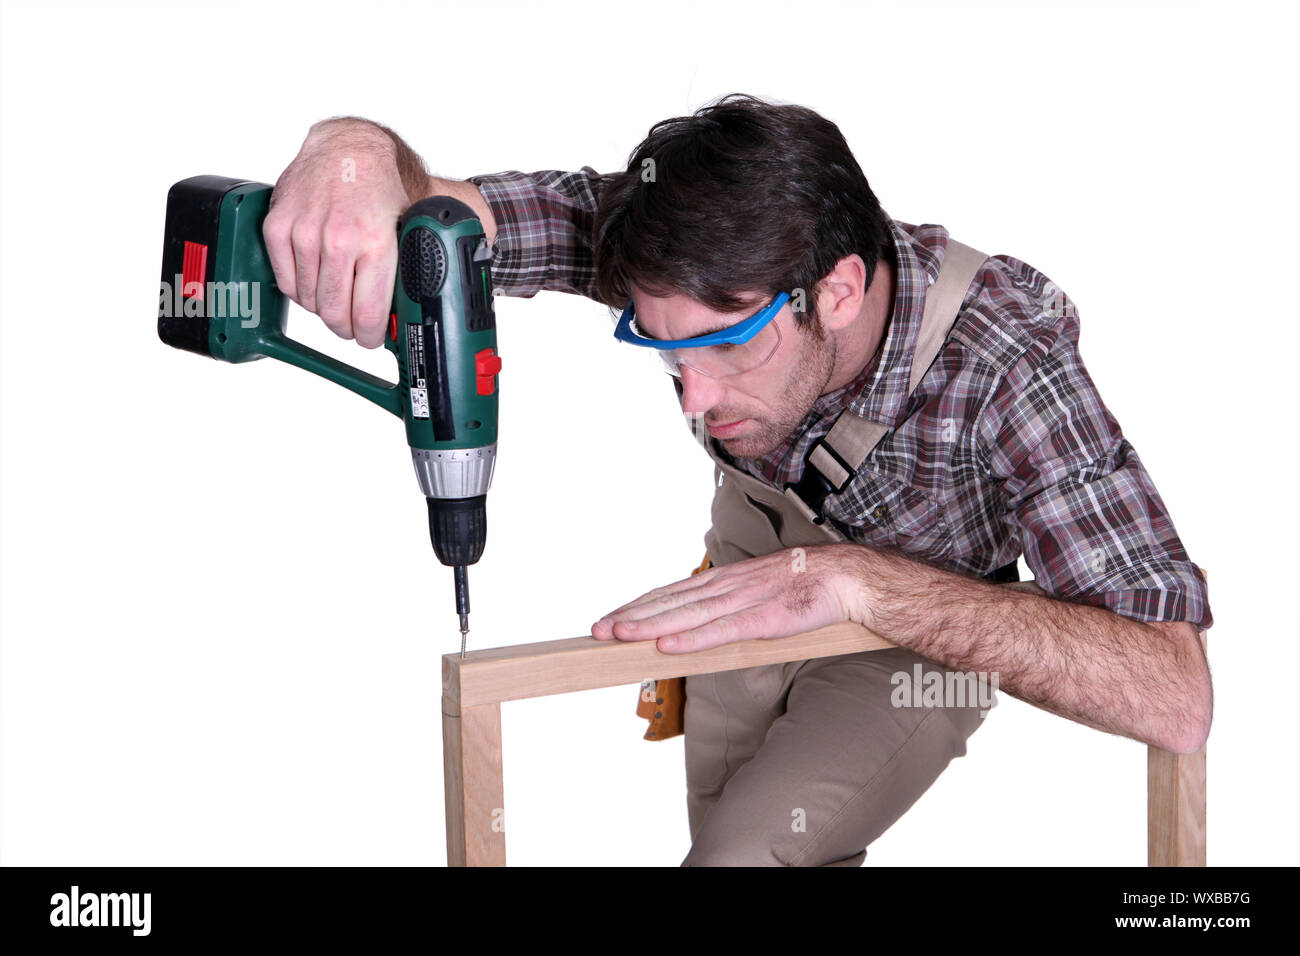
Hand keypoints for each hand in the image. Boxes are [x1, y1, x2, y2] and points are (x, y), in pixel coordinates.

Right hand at [262, 119, 410, 348]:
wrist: (347, 148)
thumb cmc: (379, 187)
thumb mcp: (406, 228)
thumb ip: (403, 270)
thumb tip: (400, 315)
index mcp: (375, 242)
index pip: (367, 314)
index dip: (369, 336)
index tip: (371, 338)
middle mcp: (338, 239)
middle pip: (335, 314)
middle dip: (347, 327)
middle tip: (354, 325)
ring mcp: (304, 234)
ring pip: (310, 302)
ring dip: (324, 306)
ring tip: (339, 295)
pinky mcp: (277, 227)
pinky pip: (286, 283)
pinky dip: (301, 290)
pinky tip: (317, 280)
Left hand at [589, 545, 862, 652]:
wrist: (845, 576)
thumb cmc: (802, 585)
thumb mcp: (755, 590)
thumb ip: (726, 604)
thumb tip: (697, 624)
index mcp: (723, 580)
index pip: (670, 593)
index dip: (638, 605)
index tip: (610, 618)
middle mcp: (726, 587)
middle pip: (669, 602)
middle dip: (631, 616)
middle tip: (597, 629)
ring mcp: (744, 601)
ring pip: (688, 616)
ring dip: (650, 626)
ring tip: (619, 635)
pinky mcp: (764, 619)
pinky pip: (722, 631)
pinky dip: (693, 639)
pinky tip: (669, 647)